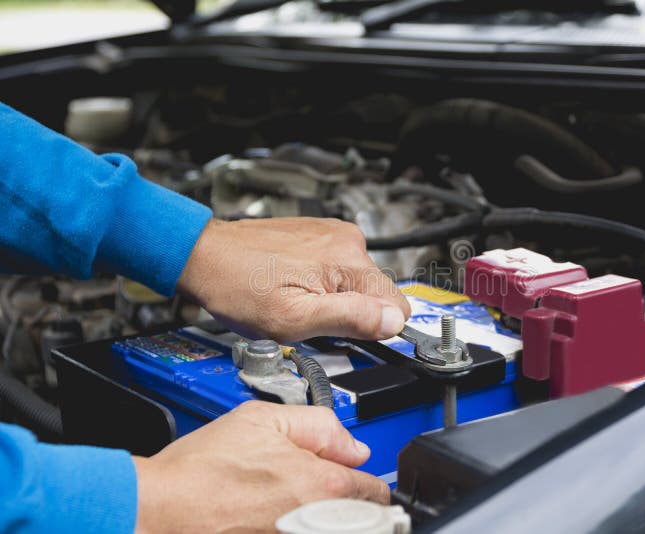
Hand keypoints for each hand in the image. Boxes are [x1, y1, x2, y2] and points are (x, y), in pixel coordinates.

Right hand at [133, 401, 388, 532]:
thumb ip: (319, 426)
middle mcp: (317, 523)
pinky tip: (271, 518)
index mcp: (324, 485)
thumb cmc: (203, 469)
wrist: (161, 507)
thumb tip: (351, 445)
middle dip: (347, 503)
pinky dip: (297, 527)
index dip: (364, 478)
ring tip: (288, 504)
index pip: (374, 490)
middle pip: (359, 518)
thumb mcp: (264, 419)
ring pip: (331, 529)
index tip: (354, 477)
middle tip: (315, 491)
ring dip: (322, 519)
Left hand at [177, 217, 410, 341]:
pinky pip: (339, 269)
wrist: (205, 257)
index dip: (372, 328)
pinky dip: (322, 283)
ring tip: (297, 299)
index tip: (343, 332)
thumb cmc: (239, 288)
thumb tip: (393, 322)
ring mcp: (333, 233)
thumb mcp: (294, 319)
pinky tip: (294, 285)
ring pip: (357, 283)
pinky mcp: (320, 233)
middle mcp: (347, 240)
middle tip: (309, 317)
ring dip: (334, 298)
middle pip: (376, 294)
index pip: (397, 306)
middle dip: (349, 313)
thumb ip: (350, 319)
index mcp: (348, 260)